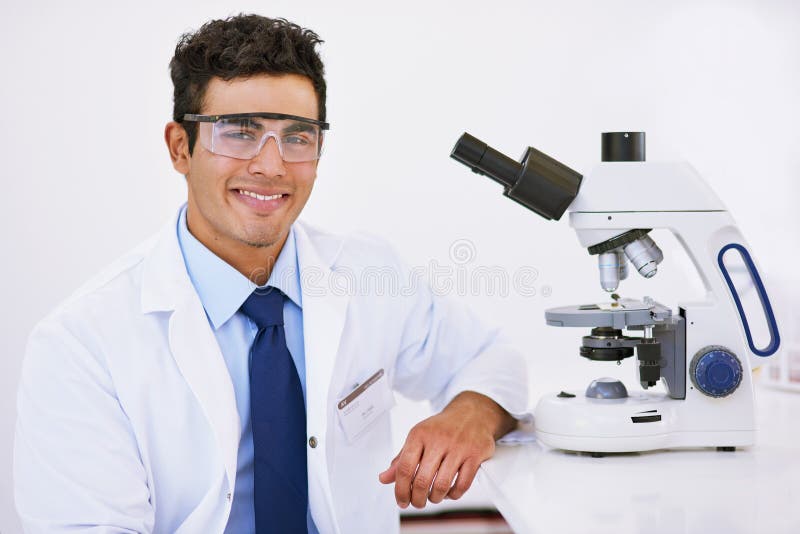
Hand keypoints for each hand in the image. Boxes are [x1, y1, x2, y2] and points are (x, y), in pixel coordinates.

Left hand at [378, 391, 515, 508]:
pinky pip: (463, 484)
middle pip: (422, 480)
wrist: (472, 412)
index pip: (404, 468)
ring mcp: (459, 447)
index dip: (401, 490)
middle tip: (417, 503)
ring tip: (433, 497)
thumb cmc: (441, 428)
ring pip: (442, 485)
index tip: (401, 501)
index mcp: (419, 434)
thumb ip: (401, 459)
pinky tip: (449, 492)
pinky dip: (454, 494)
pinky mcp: (476, 454)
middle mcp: (438, 439)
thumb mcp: (418, 437)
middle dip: (417, 499)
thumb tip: (383, 479)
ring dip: (435, 498)